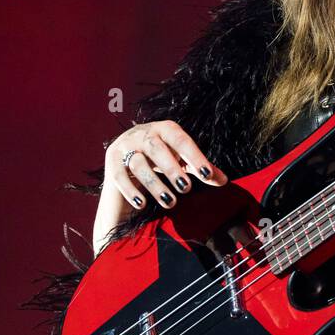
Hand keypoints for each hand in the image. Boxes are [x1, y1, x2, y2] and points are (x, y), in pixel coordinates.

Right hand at [103, 120, 226, 211]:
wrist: (126, 165)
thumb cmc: (160, 162)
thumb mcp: (181, 164)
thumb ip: (201, 170)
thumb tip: (224, 181)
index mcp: (163, 129)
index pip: (180, 139)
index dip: (194, 156)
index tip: (207, 175)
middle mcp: (141, 133)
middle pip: (156, 148)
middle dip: (172, 169)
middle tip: (186, 188)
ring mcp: (123, 147)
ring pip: (137, 163)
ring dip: (155, 184)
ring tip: (170, 202)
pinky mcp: (110, 163)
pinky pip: (119, 177)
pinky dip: (131, 191)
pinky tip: (142, 204)